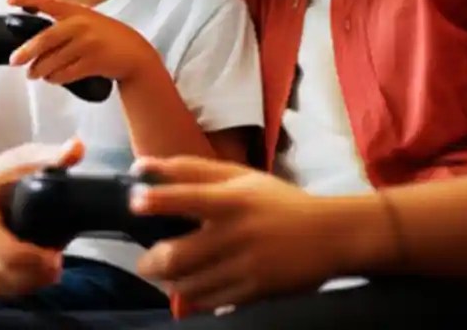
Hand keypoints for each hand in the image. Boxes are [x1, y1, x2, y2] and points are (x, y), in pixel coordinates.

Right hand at [0, 137, 84, 295]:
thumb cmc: (9, 172)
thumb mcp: (29, 158)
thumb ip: (53, 156)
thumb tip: (76, 148)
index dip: (19, 254)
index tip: (52, 256)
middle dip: (26, 272)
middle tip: (58, 268)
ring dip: (24, 283)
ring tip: (53, 273)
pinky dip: (16, 288)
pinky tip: (38, 279)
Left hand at [7, 0, 161, 85]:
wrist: (135, 54)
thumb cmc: (106, 36)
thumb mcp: (88, 20)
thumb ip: (64, 23)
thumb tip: (33, 39)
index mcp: (76, 11)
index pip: (48, 2)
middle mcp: (80, 25)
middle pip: (45, 40)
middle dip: (26, 52)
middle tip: (14, 61)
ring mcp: (87, 44)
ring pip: (53, 61)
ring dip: (39, 70)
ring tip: (34, 74)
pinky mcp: (93, 62)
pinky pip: (65, 74)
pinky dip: (54, 78)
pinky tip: (52, 78)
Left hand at [130, 155, 344, 311]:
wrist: (332, 235)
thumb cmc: (278, 201)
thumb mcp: (240, 177)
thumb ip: (190, 169)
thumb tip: (142, 166)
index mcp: (231, 199)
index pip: (185, 197)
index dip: (155, 200)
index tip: (135, 202)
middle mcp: (237, 233)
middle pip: (179, 255)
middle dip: (151, 262)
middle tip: (143, 262)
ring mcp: (247, 265)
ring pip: (191, 283)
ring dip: (170, 282)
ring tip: (166, 277)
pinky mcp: (257, 291)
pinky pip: (213, 301)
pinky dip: (195, 298)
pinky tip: (190, 290)